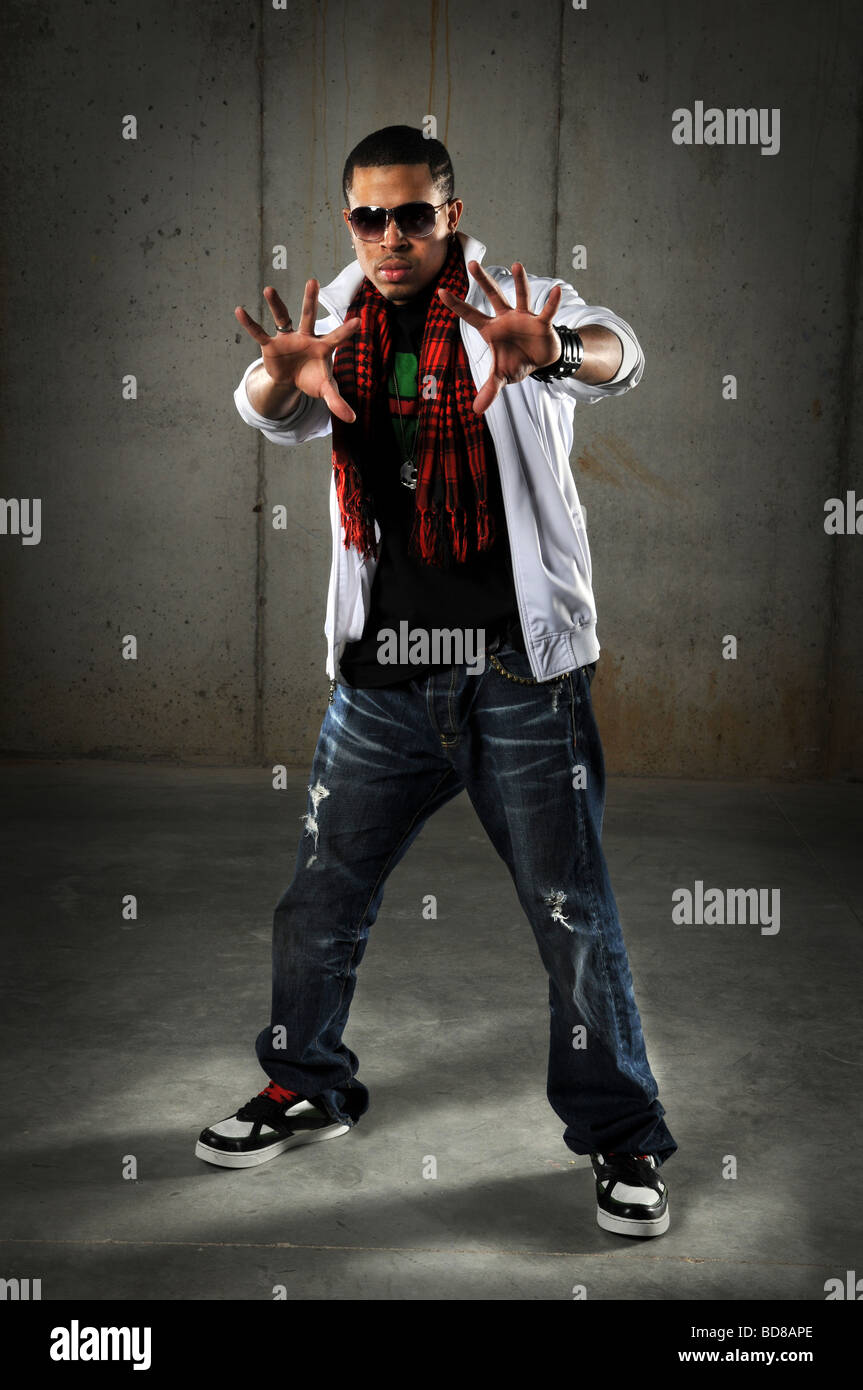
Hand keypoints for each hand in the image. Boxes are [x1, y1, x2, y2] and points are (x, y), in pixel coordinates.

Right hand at [234, 281, 360, 423]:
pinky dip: (250, 324)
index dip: (346, 331)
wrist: (292, 380)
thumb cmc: (312, 379)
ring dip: (276, 305)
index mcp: (322, 347)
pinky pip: (260, 333)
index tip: (359, 321)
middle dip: (310, 300)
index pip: (336, 337)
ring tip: (269, 289)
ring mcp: (287, 339)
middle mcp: (305, 337)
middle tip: (313, 281)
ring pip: (282, 318)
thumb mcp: (325, 391)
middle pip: (309, 316)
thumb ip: (338, 402)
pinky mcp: (271, 346)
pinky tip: (239, 311)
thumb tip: (353, 420)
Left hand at [437, 261, 562, 414]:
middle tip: (472, 263)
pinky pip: (547, 311)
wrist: (540, 360)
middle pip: (492, 296)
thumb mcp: (502, 377)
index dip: (456, 305)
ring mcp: (524, 317)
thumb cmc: (517, 361)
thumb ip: (489, 390)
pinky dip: (552, 302)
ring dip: (519, 282)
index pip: (470, 315)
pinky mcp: (542, 322)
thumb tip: (476, 411)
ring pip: (520, 296)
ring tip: (517, 265)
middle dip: (483, 281)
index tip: (440, 292)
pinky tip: (556, 291)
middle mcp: (506, 318)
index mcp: (492, 329)